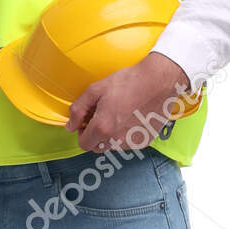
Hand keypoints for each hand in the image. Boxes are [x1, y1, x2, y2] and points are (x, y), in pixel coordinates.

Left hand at [64, 53, 191, 152]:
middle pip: (98, 147)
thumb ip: (78, 110)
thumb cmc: (128, 82)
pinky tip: (132, 117)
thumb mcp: (95, 90)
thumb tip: (70, 126)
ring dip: (112, 135)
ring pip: (113, 146)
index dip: (82, 133)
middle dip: (96, 135)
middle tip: (103, 116)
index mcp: (103, 128)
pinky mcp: (145, 141)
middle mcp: (117, 140)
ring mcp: (133, 142)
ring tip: (120, 114)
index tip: (87, 122)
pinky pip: (129, 143)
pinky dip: (127, 134)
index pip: (84, 144)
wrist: (158, 81)